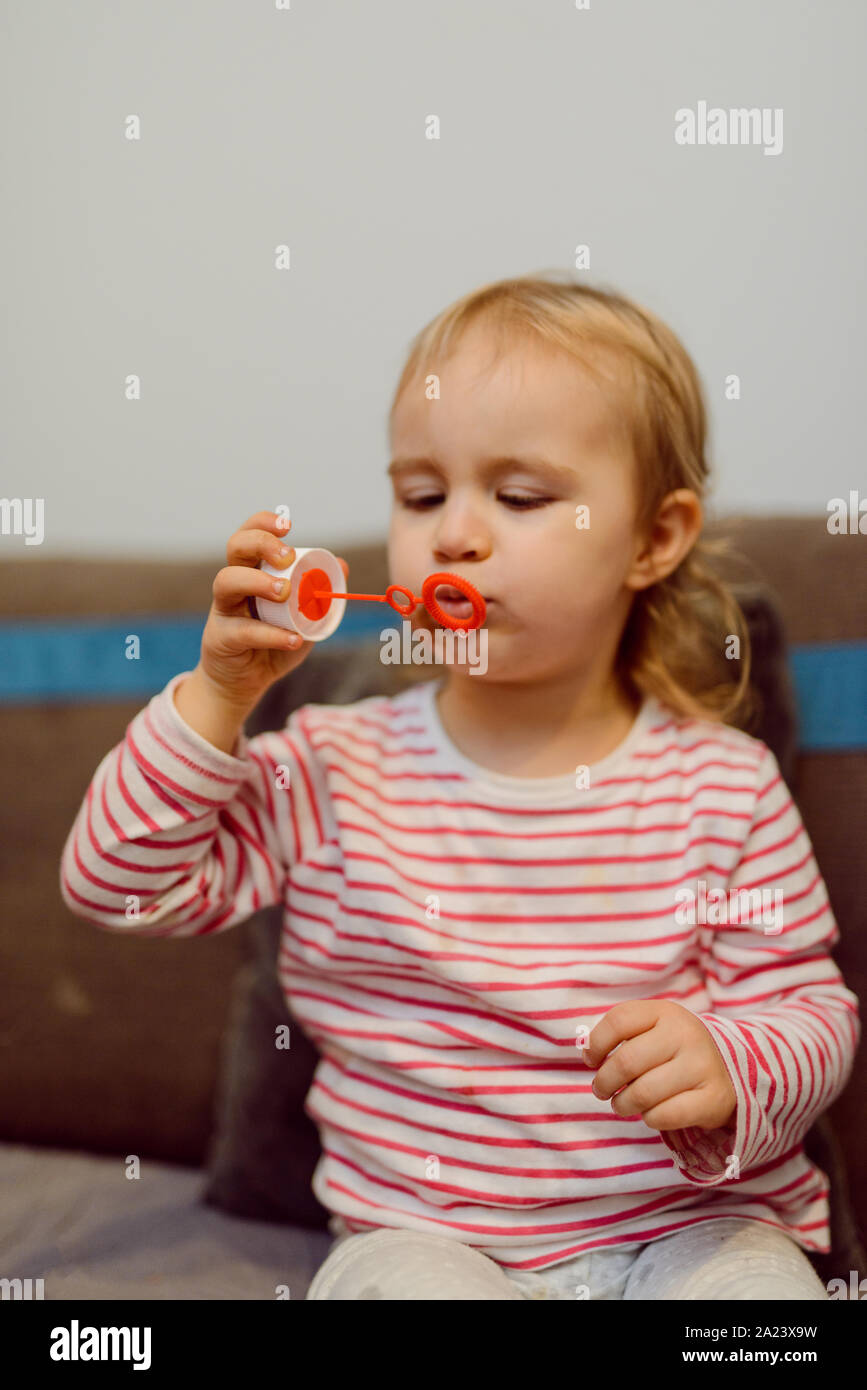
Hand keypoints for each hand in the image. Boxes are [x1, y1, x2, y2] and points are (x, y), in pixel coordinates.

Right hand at [198, 509, 348, 711]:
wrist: (245, 682)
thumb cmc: (272, 643)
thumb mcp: (302, 617)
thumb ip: (319, 594)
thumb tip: (341, 565)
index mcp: (252, 572)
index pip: (250, 536)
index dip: (264, 524)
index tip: (288, 526)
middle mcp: (233, 585)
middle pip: (235, 548)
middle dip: (261, 544)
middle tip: (287, 557)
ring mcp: (222, 610)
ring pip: (226, 582)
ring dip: (258, 581)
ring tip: (285, 592)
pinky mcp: (220, 638)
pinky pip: (243, 631)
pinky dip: (272, 634)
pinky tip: (293, 639)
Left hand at [583, 999, 736, 1132]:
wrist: (726, 1071)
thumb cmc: (672, 1051)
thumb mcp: (651, 1030)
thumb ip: (619, 1035)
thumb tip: (588, 1054)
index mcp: (666, 1012)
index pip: (618, 1021)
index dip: (596, 1044)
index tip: (591, 1061)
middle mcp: (687, 1034)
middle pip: (626, 1061)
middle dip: (604, 1082)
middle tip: (602, 1091)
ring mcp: (703, 1065)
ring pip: (643, 1093)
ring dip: (623, 1105)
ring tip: (622, 1104)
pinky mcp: (714, 1098)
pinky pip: (665, 1115)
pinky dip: (649, 1119)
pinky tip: (650, 1114)